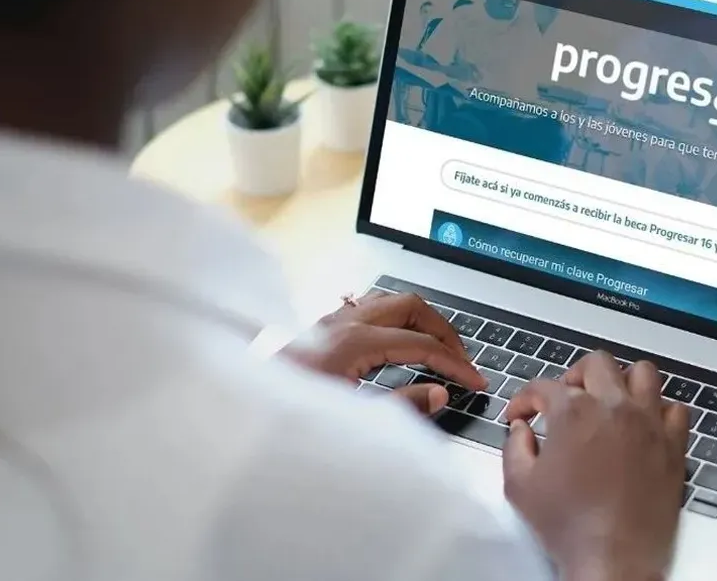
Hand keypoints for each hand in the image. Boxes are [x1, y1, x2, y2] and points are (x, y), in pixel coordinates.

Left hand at [279, 291, 486, 413]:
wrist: (243, 409)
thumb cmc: (289, 410)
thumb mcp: (351, 415)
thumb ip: (401, 405)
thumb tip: (438, 395)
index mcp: (355, 342)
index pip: (422, 345)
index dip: (454, 364)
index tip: (473, 381)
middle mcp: (344, 322)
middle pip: (411, 306)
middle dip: (443, 331)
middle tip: (460, 357)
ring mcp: (332, 321)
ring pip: (391, 301)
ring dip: (419, 320)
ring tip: (437, 347)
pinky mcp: (323, 328)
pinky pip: (370, 309)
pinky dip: (395, 320)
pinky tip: (398, 341)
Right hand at [503, 352, 689, 580]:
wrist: (613, 558)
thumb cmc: (569, 525)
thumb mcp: (520, 485)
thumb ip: (514, 447)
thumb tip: (520, 430)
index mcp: (574, 413)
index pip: (544, 386)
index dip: (525, 398)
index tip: (522, 414)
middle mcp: (614, 408)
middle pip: (596, 363)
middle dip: (574, 376)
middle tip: (565, 398)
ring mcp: (648, 424)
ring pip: (642, 373)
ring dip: (621, 381)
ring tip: (609, 400)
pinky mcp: (673, 446)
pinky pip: (675, 410)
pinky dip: (659, 410)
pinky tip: (643, 425)